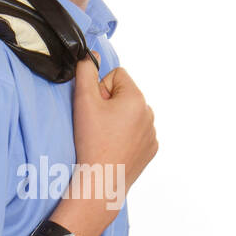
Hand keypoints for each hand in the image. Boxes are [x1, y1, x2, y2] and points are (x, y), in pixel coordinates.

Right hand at [71, 50, 157, 203]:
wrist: (101, 180)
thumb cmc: (92, 141)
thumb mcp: (83, 100)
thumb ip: (85, 71)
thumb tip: (90, 54)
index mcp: (137, 98)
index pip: (117, 75)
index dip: (101, 89)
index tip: (96, 108)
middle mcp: (149, 113)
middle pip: (125, 94)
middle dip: (110, 104)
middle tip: (97, 125)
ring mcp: (152, 133)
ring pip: (130, 114)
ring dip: (117, 120)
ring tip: (105, 138)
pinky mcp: (151, 149)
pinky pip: (137, 132)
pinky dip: (126, 136)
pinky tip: (114, 147)